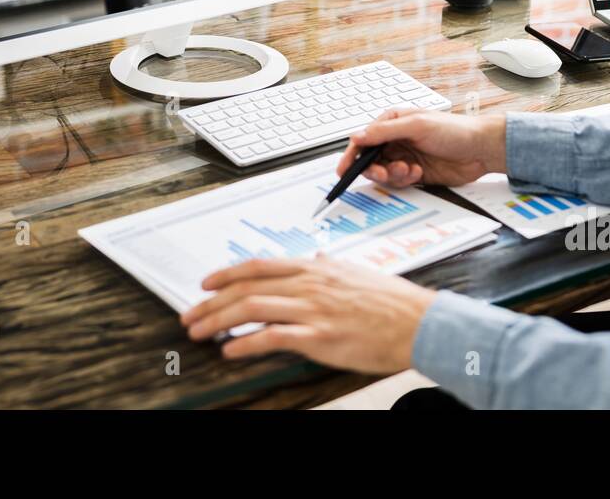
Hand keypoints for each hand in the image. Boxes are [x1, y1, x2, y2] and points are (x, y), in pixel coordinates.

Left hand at [181, 257, 436, 372]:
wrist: (419, 322)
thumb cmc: (391, 301)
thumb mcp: (355, 272)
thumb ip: (329, 267)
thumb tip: (315, 258)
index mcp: (315, 268)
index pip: (260, 265)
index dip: (227, 273)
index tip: (206, 283)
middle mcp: (309, 284)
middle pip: (247, 287)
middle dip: (212, 302)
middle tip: (191, 315)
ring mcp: (313, 309)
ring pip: (253, 308)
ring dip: (219, 321)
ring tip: (200, 333)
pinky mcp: (320, 336)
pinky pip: (274, 337)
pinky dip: (246, 344)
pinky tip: (231, 351)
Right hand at [337, 109, 506, 187]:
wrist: (481, 149)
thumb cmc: (455, 130)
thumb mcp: (417, 126)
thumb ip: (384, 132)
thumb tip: (358, 136)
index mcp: (392, 122)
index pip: (363, 139)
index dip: (352, 154)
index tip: (344, 169)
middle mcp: (396, 139)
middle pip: (370, 158)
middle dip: (374, 168)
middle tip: (384, 172)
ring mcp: (404, 156)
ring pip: (383, 172)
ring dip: (392, 174)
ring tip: (408, 169)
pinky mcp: (414, 172)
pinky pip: (398, 181)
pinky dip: (404, 180)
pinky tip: (418, 172)